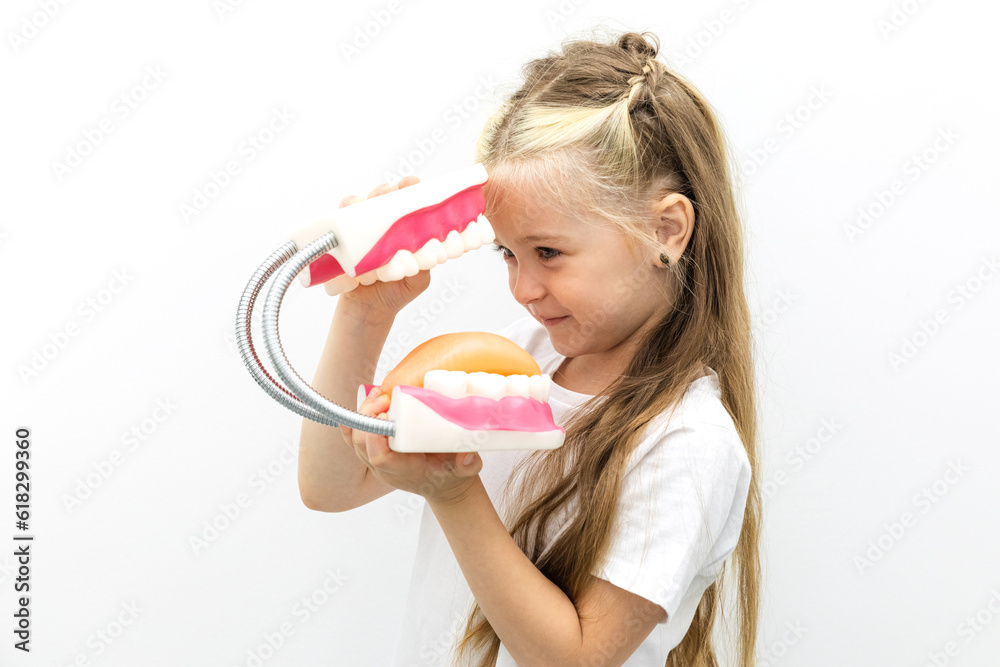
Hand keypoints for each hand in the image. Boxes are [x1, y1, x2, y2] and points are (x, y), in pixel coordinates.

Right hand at [336, 176, 430, 318]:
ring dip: (358, 201)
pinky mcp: (342, 239)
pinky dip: (341, 217)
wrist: (369, 310)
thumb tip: (423, 252)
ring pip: (356, 204)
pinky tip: (346, 220)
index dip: (409, 187)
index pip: (408, 199)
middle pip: (381, 195)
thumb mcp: (418, 280)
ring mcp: (361, 229)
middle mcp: (382, 223)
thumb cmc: (397, 289)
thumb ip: (423, 265)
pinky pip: (337, 222)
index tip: (411, 183)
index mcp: (405, 226)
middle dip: (384, 190)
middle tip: (387, 192)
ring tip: (361, 204)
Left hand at [346, 386, 481, 504]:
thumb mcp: (466, 470)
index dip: (377, 438)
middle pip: (363, 445)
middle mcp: (385, 469)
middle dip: (368, 418)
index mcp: (405, 471)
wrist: (444, 483)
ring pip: (356, 439)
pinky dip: (354, 419)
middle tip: (383, 398)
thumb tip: (468, 455)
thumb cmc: (452, 474)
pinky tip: (363, 400)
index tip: (386, 416)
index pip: (381, 458)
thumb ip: (468, 465)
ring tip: (378, 394)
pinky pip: (355, 437)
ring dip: (363, 414)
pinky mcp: (374, 451)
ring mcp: (376, 461)